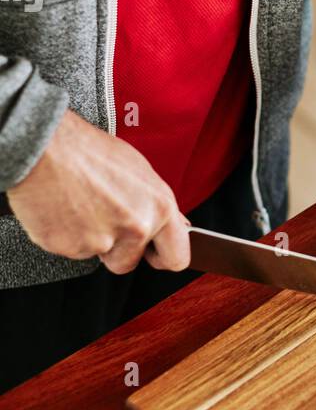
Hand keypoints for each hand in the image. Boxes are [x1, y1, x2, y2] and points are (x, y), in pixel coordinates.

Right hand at [7, 109, 189, 273]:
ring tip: (79, 206)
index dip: (162, 258)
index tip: (153, 255)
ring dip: (89, 240)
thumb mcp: (137, 171)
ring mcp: (104, 240)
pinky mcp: (72, 247)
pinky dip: (65, 236)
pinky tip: (62, 209)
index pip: (177, 256)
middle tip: (103, 224)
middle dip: (118, 253)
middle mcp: (137, 226)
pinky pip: (71, 250)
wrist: (44, 146)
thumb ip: (155, 204)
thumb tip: (177, 223)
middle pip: (129, 263)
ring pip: (98, 255)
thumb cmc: (88, 151)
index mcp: (160, 207)